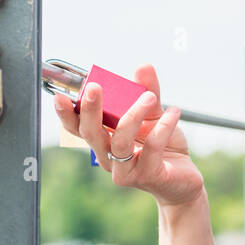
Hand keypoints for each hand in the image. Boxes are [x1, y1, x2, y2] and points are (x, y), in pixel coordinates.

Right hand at [52, 64, 205, 208]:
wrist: (184, 178)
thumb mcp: (154, 116)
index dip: (67, 114)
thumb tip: (143, 66)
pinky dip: (164, 126)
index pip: (79, 128)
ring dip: (133, 115)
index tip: (60, 95)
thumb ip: (147, 91)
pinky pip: (152, 148)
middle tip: (95, 87)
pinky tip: (174, 113)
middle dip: (90, 110)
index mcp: (104, 141)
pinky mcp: (148, 176)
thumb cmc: (164, 147)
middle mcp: (109, 158)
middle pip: (91, 134)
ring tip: (151, 97)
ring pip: (120, 141)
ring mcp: (126, 170)